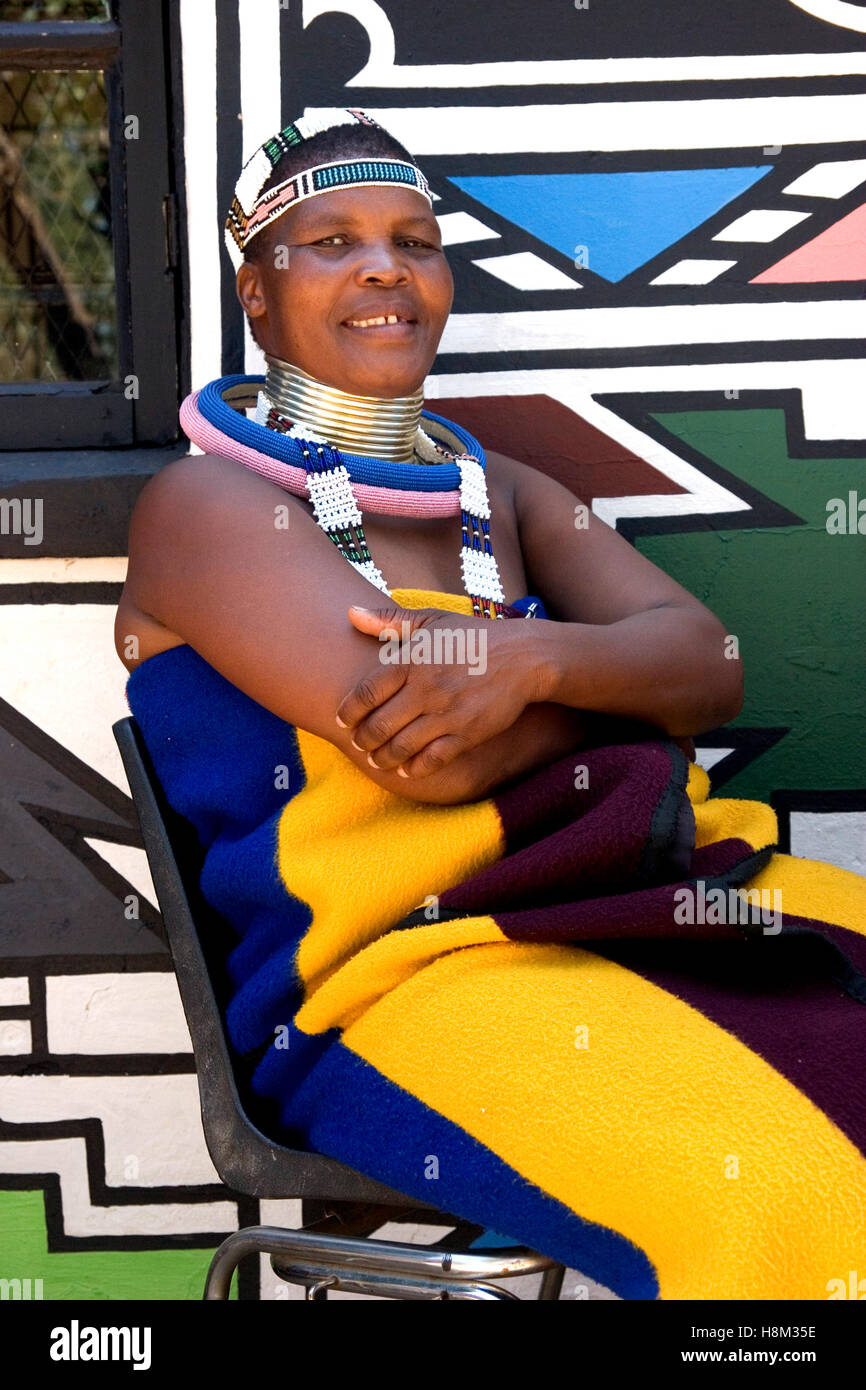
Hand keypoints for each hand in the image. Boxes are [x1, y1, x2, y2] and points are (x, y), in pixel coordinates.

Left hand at [335, 604, 545, 777]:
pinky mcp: (467, 733)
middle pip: (379, 725)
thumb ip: (389, 620)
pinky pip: (433, 759)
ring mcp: (447, 714)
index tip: (342, 719)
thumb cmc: (473, 636)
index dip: (349, 710)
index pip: (367, 692)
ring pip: (401, 746)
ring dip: (382, 757)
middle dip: (362, 739)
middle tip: (358, 743)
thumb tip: (350, 613)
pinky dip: (414, 768)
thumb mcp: (432, 620)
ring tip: (376, 759)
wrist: (524, 657)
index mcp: (413, 661)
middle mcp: (426, 689)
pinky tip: (406, 769)